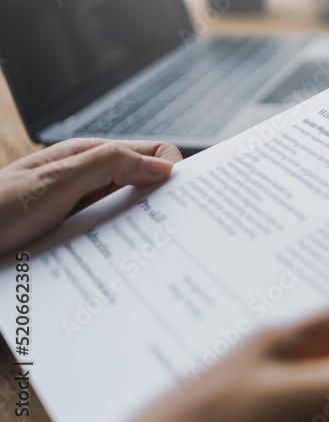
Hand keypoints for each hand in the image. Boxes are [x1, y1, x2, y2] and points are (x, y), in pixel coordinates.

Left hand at [0, 138, 180, 255]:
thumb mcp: (55, 181)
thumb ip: (109, 165)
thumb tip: (164, 167)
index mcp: (91, 156)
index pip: (154, 154)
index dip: (171, 173)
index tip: (180, 199)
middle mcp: (91, 181)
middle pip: (148, 188)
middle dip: (162, 207)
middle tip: (170, 232)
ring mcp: (85, 210)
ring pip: (133, 219)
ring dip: (139, 235)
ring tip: (140, 254)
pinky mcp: (78, 237)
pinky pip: (112, 242)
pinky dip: (120, 253)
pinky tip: (117, 266)